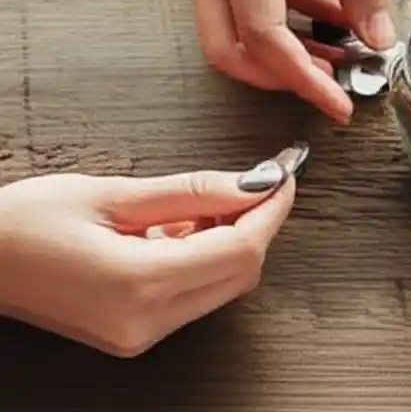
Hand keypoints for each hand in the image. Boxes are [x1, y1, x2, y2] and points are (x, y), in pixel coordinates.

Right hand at [0, 164, 294, 357]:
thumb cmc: (22, 223)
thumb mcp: (111, 192)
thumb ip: (191, 191)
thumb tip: (255, 183)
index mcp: (137, 282)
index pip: (241, 249)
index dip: (271, 209)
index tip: (284, 176)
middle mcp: (144, 320)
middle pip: (241, 272)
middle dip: (255, 224)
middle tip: (251, 181)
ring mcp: (139, 334)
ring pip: (222, 285)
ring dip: (228, 241)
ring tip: (194, 204)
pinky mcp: (133, 335)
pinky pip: (192, 295)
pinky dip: (201, 259)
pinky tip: (175, 230)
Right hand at [179, 0, 394, 122]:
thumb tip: (379, 38)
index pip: (263, 32)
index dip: (302, 78)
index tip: (339, 104)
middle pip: (228, 48)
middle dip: (282, 78)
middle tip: (336, 90)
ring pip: (231, 34)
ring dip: (285, 53)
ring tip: (343, 55)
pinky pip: (241, 6)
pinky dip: (282, 22)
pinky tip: (330, 20)